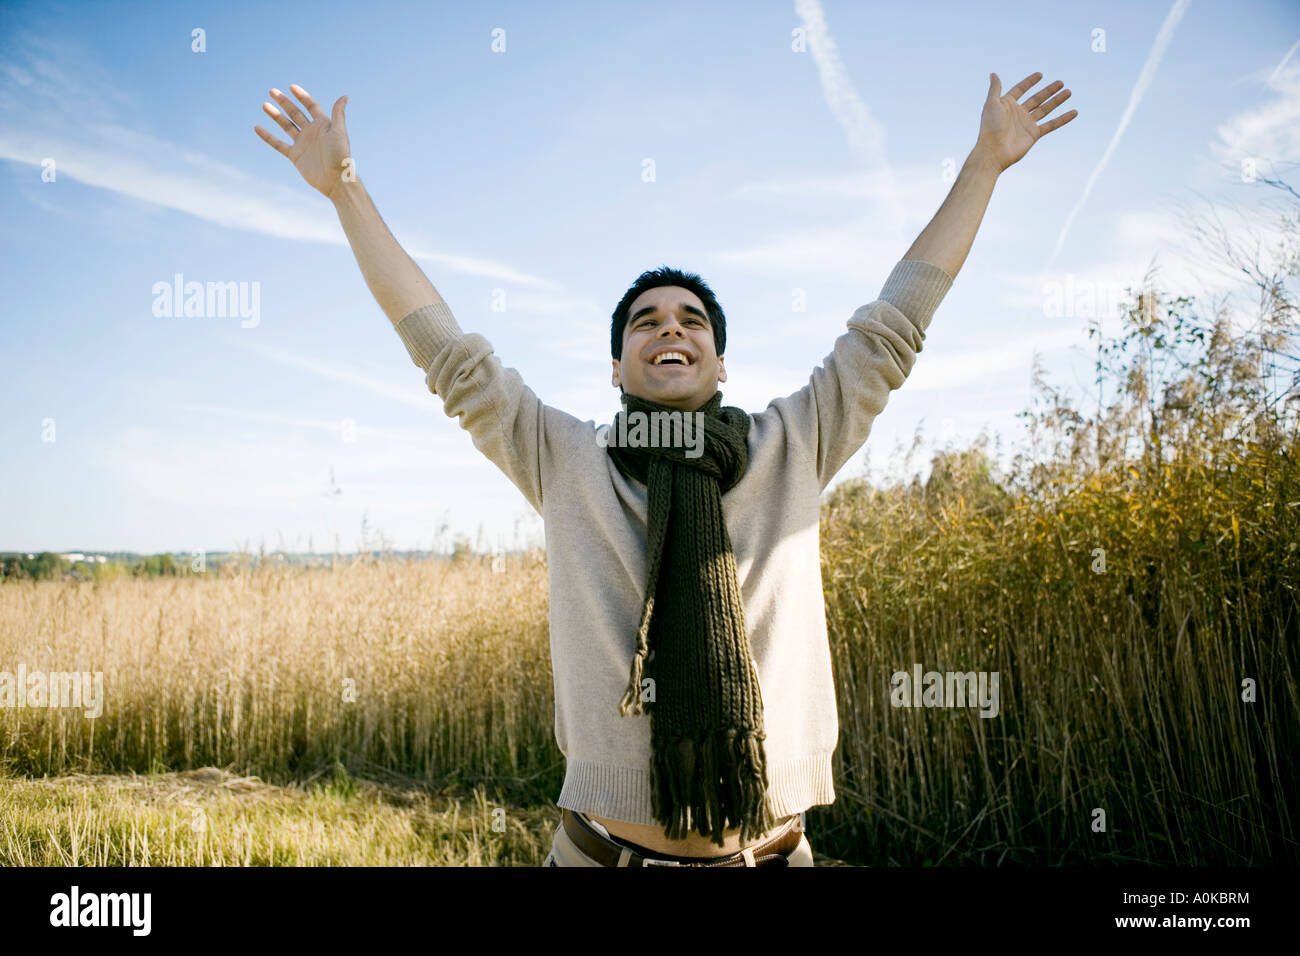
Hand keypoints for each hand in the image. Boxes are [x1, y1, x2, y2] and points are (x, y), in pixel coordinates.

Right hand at [255, 84, 351, 199]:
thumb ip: (338, 114)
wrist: (335, 180)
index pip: (310, 106)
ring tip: (264, 105)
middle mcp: (312, 132)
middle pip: (295, 113)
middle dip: (284, 102)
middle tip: (272, 91)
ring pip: (286, 125)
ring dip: (275, 115)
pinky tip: (257, 128)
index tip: (291, 87)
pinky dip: (268, 137)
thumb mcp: (339, 132)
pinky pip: (278, 144)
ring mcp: (302, 143)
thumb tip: (345, 96)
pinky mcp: (295, 155)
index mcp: (323, 125)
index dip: (301, 96)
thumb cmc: (340, 156)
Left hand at [975, 71, 1076, 173]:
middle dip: (1048, 91)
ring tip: (1068, 92)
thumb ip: (995, 89)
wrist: (994, 151)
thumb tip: (993, 74)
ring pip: (1045, 109)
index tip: (1040, 75)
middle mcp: (1018, 113)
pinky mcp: (1034, 134)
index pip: (1020, 90)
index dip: (1029, 82)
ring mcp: (1027, 124)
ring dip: (1057, 101)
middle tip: (1060, 82)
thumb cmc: (990, 127)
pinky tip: (1074, 112)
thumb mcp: (992, 104)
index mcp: (1007, 104)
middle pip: (1036, 99)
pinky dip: (1063, 119)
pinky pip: (1051, 125)